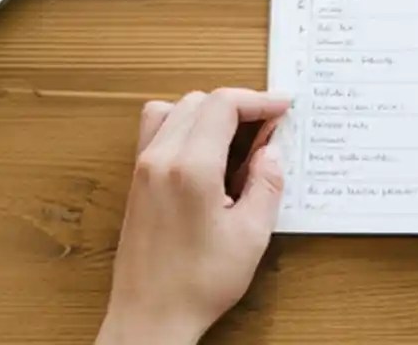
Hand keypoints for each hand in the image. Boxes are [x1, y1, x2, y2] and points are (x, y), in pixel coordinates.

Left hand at [97, 89, 289, 344]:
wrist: (150, 317)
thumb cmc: (198, 284)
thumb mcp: (251, 235)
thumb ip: (267, 184)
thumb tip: (272, 152)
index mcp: (191, 168)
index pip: (223, 104)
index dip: (258, 100)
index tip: (282, 108)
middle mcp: (159, 159)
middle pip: (199, 101)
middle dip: (238, 105)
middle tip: (267, 126)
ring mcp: (142, 169)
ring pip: (173, 109)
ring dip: (208, 111)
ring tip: (236, 136)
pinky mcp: (135, 182)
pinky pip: (155, 130)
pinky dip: (183, 125)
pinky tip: (206, 152)